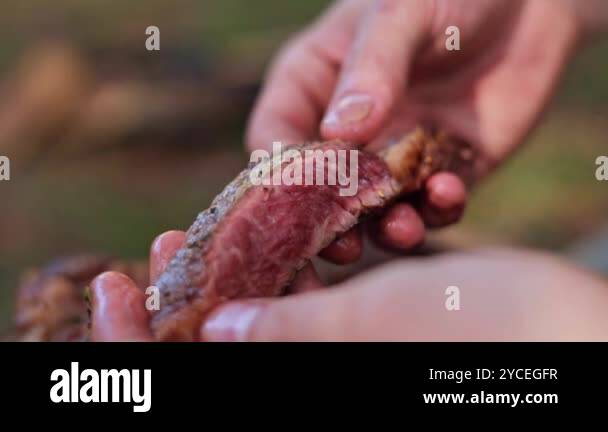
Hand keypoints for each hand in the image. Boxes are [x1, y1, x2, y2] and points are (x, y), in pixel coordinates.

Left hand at [91, 231, 607, 340]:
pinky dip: (270, 262)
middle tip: (157, 244)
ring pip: (254, 313)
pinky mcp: (354, 317)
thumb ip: (290, 334)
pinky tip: (258, 231)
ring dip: (223, 271)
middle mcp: (311, 360)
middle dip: (176, 299)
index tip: (116, 285)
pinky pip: (294, 294)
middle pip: (215, 343)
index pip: (194, 372)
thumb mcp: (373, 326)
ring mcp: (331, 342)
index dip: (139, 343)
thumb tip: (214, 330)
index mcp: (305, 377)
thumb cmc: (482, 333)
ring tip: (196, 233)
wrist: (560, 329)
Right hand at [246, 0, 580, 262]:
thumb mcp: (401, 13)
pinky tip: (447, 192)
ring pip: (373, 209)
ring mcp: (393, 154)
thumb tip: (338, 134)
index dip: (278, 174)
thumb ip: (371, 69)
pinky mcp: (440, 169)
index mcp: (314, 83)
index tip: (292, 200)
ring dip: (384, 227)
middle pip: (318, 192)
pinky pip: (430, 205)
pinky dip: (436, 210)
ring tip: (402, 228)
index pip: (275, 136)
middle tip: (340, 246)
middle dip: (327, 224)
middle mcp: (347, 129)